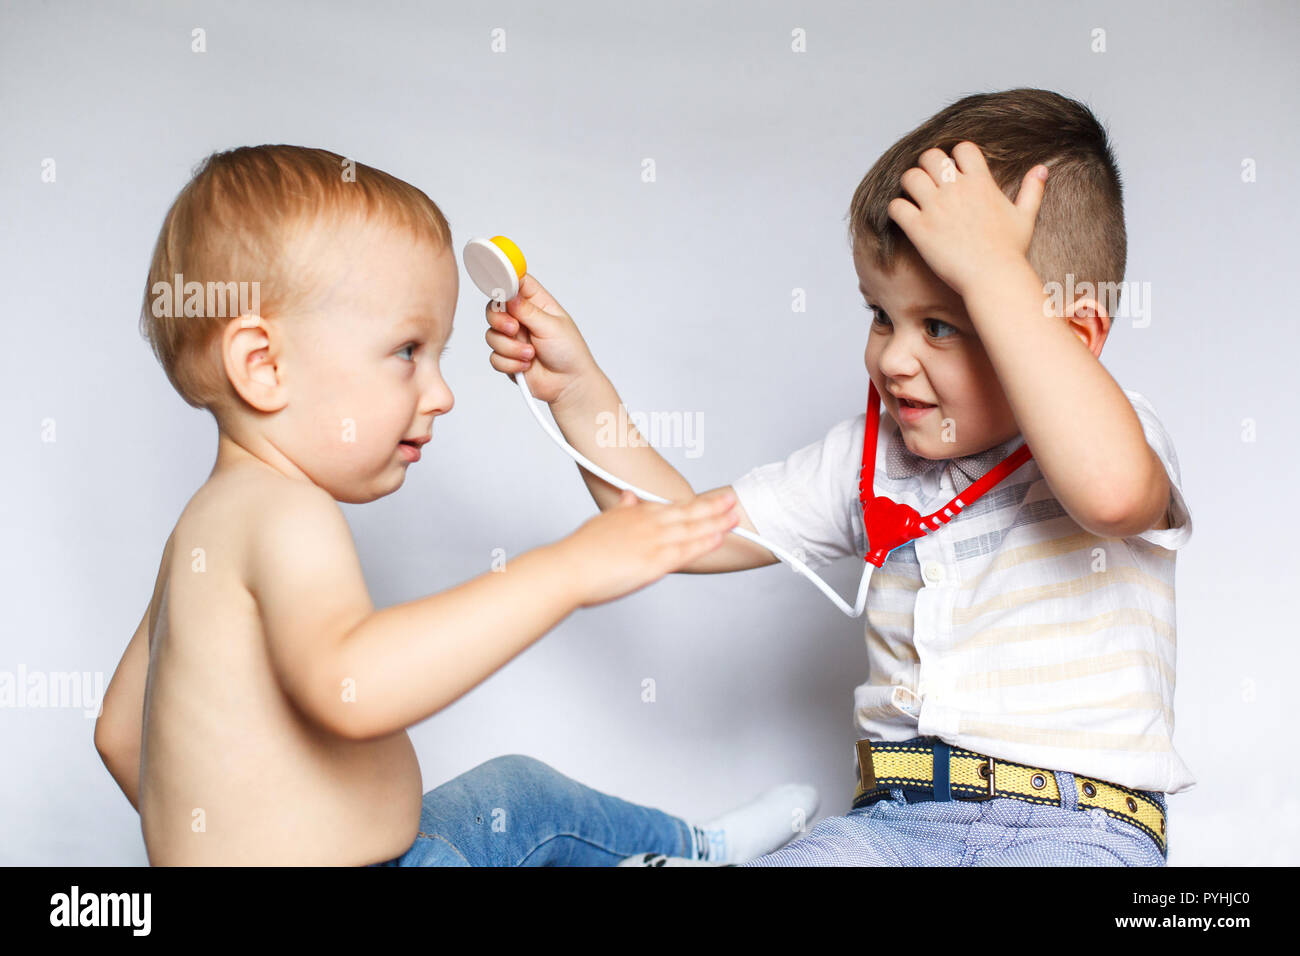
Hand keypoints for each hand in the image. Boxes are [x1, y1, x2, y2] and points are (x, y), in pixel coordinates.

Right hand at [485, 273, 601, 406]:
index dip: (504, 281)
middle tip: (514, 329)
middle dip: (500, 320)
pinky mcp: (507, 357)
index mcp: (536, 303)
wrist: (568, 385)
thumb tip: (509, 295)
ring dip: (511, 348)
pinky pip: (494, 356)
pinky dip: (510, 363)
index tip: (499, 288)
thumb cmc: (569, 352)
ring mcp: (513, 338)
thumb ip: (527, 310)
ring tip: (531, 354)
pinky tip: (526, 365)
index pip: (515, 283)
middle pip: (494, 308)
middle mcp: (522, 318)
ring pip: (492, 335)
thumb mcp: (551, 326)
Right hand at [559, 488, 739, 606]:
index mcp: (635, 514)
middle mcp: (647, 524)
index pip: (673, 508)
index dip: (696, 504)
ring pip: (691, 530)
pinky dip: (703, 543)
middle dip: (713, 507)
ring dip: (716, 523)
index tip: (713, 500)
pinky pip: (684, 551)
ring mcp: (652, 542)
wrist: (568, 568)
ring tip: (736, 517)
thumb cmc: (580, 551)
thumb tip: (628, 497)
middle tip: (733, 500)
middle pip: (688, 514)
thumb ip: (619, 510)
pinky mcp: (653, 562)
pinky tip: (719, 538)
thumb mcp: (601, 522)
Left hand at [887, 142, 1047, 296]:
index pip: (962, 148)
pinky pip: (897, 207)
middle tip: (928, 182)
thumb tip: (1042, 169)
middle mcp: (956, 190)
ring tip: (914, 198)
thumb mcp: (1025, 216)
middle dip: (927, 166)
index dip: (955, 156)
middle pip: (930, 156)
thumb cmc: (1010, 251)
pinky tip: (905, 218)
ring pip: (910, 177)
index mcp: (981, 182)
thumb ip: (1032, 189)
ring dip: (909, 185)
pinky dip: (896, 210)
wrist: (993, 277)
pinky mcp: (920, 229)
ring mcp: (936, 208)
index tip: (954, 171)